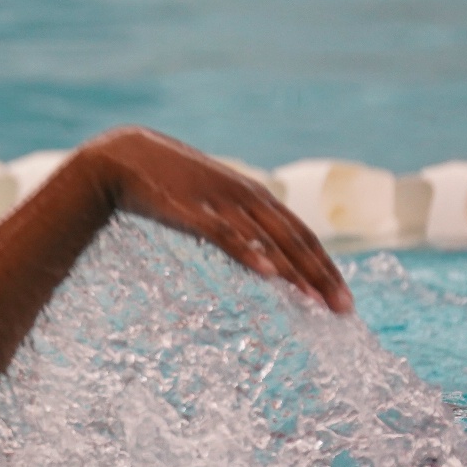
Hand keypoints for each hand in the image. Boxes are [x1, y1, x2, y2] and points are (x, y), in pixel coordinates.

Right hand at [84, 127, 353, 313]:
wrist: (122, 158)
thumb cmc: (167, 182)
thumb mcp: (211, 200)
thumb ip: (236, 220)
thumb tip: (257, 249)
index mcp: (254, 195)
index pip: (302, 234)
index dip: (325, 265)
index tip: (341, 296)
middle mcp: (246, 196)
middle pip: (295, 240)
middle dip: (322, 275)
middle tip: (344, 309)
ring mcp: (220, 202)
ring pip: (269, 240)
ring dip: (296, 271)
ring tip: (316, 300)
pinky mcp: (192, 210)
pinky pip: (227, 235)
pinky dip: (250, 252)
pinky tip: (268, 273)